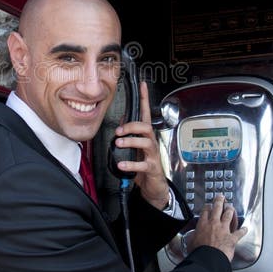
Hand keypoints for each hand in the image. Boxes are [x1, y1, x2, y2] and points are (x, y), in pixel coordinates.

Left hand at [113, 81, 170, 209]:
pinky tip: (121, 164)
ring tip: (119, 143)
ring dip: (131, 141)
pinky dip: (130, 164)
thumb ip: (130, 134)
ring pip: (146, 143)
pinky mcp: (152, 168)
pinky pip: (142, 165)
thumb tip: (121, 122)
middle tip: (118, 131)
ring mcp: (153, 156)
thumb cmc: (144, 164)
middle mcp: (151, 143)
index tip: (142, 85)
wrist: (153, 186)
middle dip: (132, 126)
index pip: (146, 114)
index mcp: (146, 136)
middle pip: (146, 127)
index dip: (145, 99)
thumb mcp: (135, 147)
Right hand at [187, 194, 246, 261]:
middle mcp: (214, 224)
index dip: (207, 207)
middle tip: (221, 197)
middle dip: (219, 201)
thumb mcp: (191, 242)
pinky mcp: (232, 238)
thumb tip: (191, 237)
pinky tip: (245, 228)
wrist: (208, 259)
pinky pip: (239, 232)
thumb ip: (193, 237)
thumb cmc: (199, 252)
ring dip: (230, 210)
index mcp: (203, 225)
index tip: (208, 205)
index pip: (205, 211)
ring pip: (228, 215)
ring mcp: (224, 230)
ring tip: (231, 207)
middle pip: (217, 208)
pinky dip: (243, 230)